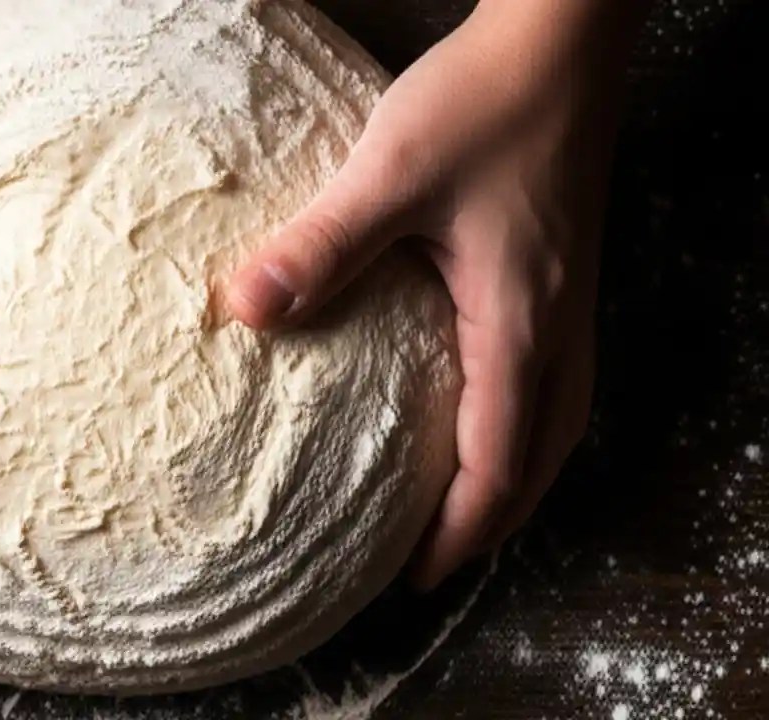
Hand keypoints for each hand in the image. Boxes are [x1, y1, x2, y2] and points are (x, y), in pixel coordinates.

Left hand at [227, 1, 641, 587]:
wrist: (560, 43)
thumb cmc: (485, 106)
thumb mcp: (390, 175)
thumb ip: (319, 248)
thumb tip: (242, 311)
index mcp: (519, 327)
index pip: (500, 465)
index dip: (459, 532)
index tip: (412, 578)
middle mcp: (556, 329)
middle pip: (540, 461)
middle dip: (490, 522)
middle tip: (433, 560)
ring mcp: (566, 303)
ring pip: (555, 425)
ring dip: (512, 477)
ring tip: (462, 507)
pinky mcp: (558, 275)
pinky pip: (551, 380)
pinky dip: (522, 425)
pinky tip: (481, 409)